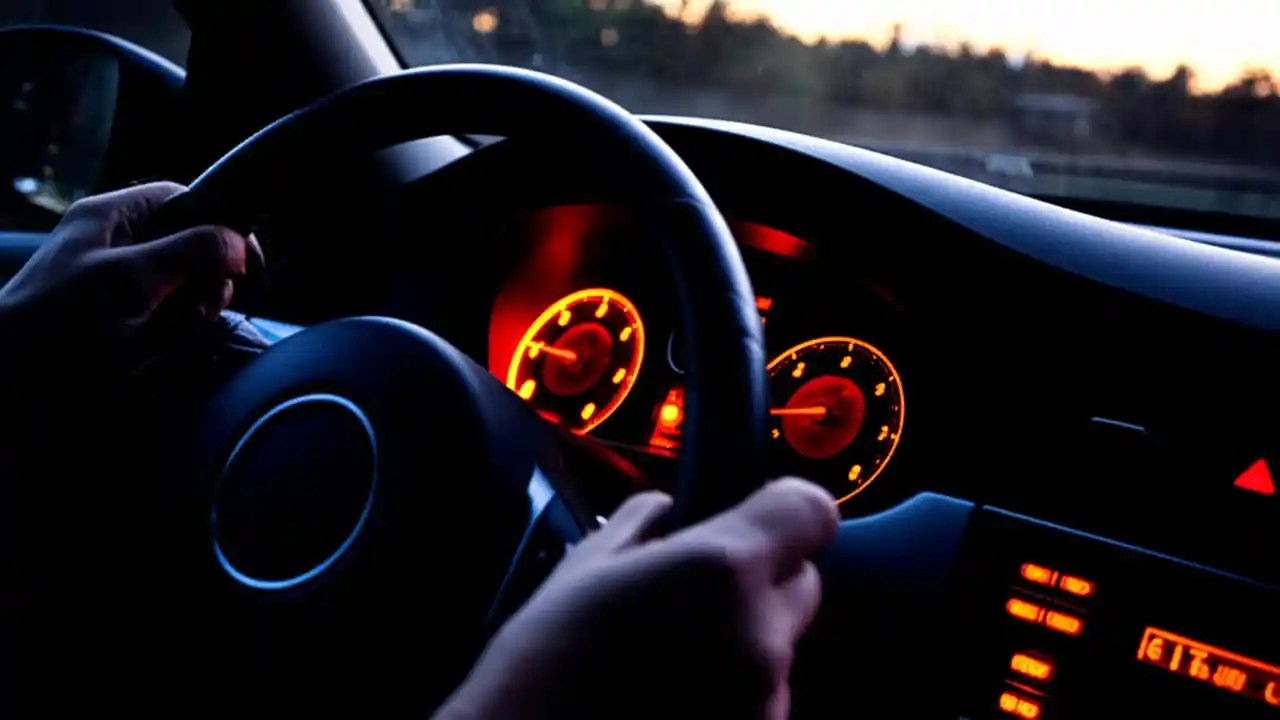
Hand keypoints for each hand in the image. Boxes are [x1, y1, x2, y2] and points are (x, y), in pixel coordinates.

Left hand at [0, 181, 260, 373]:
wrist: (14, 376)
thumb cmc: (62, 317)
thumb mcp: (129, 277)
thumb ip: (189, 253)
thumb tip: (241, 246)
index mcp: (111, 216)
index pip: (181, 200)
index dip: (217, 222)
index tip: (246, 259)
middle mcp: (117, 243)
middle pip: (189, 244)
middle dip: (205, 275)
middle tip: (204, 304)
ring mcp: (119, 281)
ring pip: (184, 284)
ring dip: (190, 308)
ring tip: (172, 329)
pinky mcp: (122, 318)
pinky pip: (168, 315)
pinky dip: (174, 328)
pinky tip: (162, 343)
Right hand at [437, 478, 838, 719]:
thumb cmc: (540, 667)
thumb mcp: (583, 570)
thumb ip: (641, 525)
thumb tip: (666, 512)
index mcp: (720, 569)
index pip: (810, 512)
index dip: (784, 512)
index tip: (755, 519)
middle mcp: (760, 636)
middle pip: (802, 583)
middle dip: (760, 582)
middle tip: (692, 599)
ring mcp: (765, 701)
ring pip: (779, 649)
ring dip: (742, 646)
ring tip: (668, 664)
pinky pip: (761, 702)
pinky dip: (731, 696)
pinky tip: (671, 701)